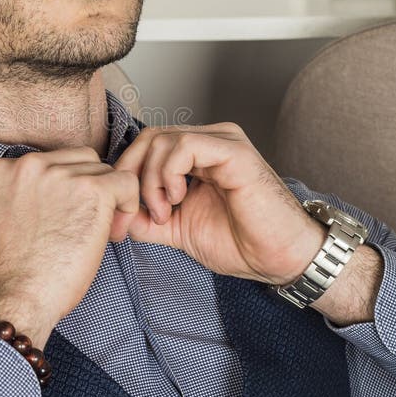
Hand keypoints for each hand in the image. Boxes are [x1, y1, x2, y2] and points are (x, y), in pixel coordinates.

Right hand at [0, 147, 139, 348]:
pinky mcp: (91, 189)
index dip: (67, 191)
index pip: (52, 162)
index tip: (66, 219)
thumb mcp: (10, 217)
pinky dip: (128, 205)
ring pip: (104, 171)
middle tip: (87, 227)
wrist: (16, 298)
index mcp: (3, 169)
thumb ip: (29, 194)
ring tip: (99, 233)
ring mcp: (59, 174)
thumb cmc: (14, 272)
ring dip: (108, 199)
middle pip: (81, 161)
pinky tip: (113, 232)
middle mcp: (29, 164)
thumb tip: (68, 191)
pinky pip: (126, 182)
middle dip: (90, 190)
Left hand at [114, 123, 324, 285]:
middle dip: (131, 177)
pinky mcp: (233, 151)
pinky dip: (168, 174)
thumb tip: (116, 215)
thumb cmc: (241, 243)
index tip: (122, 217)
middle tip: (136, 213)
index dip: (126, 176)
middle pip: (148, 138)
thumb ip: (146, 219)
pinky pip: (184, 146)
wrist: (279, 258)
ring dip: (151, 181)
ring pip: (161, 140)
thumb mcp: (177, 230)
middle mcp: (210, 140)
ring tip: (165, 212)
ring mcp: (223, 141)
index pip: (146, 145)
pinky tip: (178, 199)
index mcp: (197, 154)